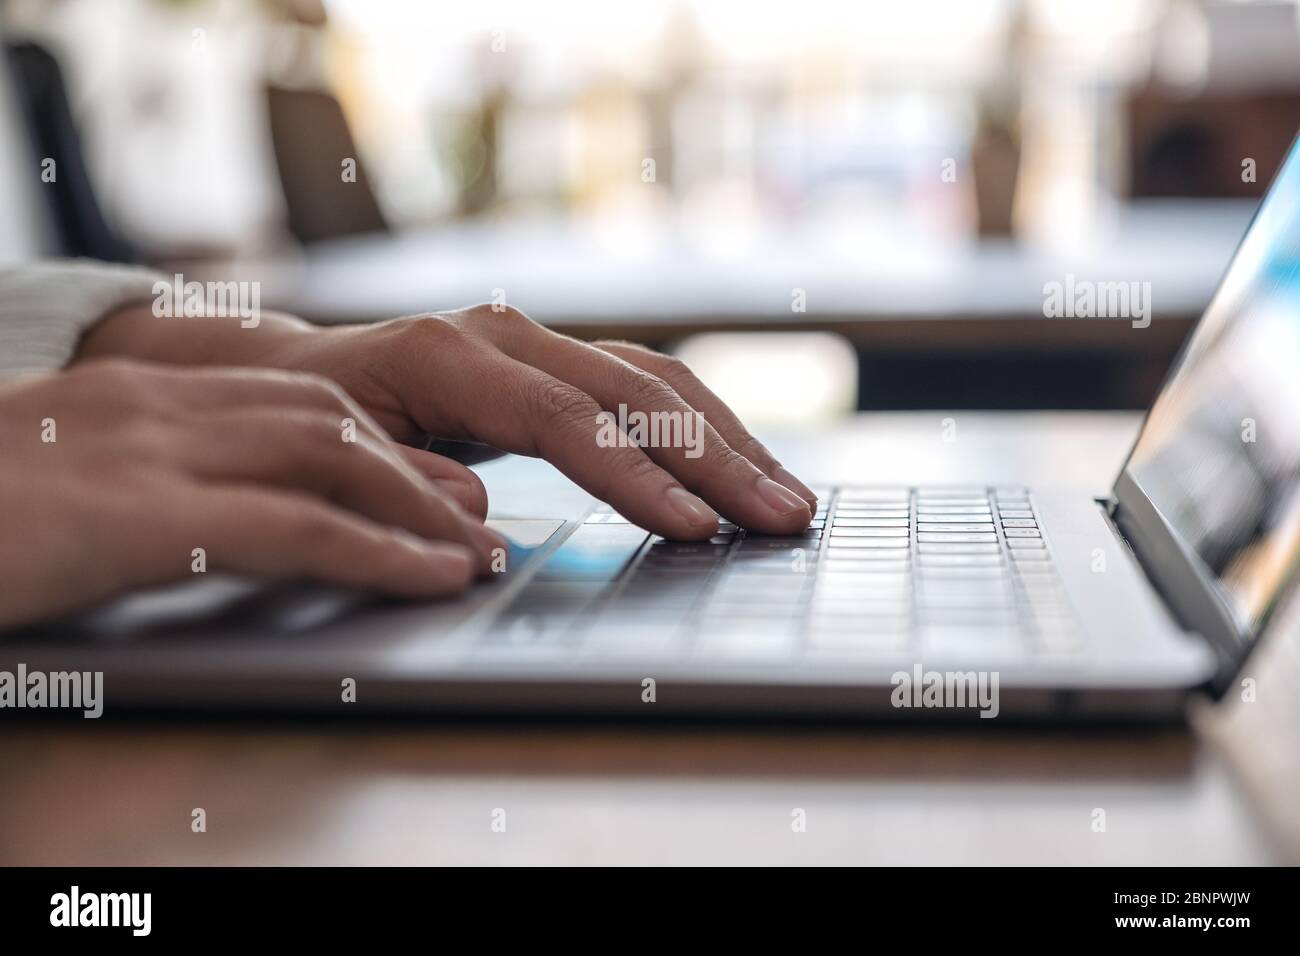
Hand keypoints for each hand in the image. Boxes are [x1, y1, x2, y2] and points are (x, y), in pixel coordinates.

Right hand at [0, 360, 506, 630]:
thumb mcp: (57, 488)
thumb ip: (138, 486)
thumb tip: (213, 519)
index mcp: (131, 397)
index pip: (288, 400)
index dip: (375, 443)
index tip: (432, 481)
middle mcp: (150, 406)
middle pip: (325, 419)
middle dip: (411, 470)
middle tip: (475, 516)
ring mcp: (141, 451)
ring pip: (326, 457)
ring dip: (414, 506)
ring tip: (471, 552)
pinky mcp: (129, 514)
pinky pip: (290, 527)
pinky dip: (374, 551)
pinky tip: (425, 576)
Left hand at [83, 304, 816, 539]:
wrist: (297, 379)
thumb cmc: (314, 426)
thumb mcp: (336, 459)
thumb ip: (404, 486)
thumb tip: (483, 523)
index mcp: (448, 355)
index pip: (565, 419)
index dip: (637, 476)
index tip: (697, 528)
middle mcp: (506, 334)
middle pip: (634, 391)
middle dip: (716, 458)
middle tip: (783, 516)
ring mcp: (539, 343)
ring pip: (657, 380)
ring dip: (729, 440)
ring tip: (788, 497)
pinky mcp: (560, 363)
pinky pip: (648, 387)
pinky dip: (704, 427)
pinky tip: (744, 465)